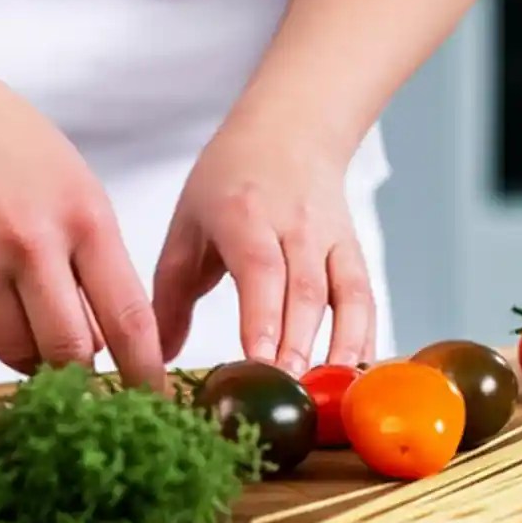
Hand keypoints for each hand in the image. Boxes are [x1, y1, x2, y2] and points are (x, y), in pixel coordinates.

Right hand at [0, 49, 165, 389]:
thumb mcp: (68, 177)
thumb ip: (91, 250)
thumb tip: (106, 327)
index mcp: (83, 216)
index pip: (128, 317)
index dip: (144, 368)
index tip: (153, 396)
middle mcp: (33, 243)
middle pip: (71, 352)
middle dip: (80, 373)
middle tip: (81, 374)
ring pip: (18, 350)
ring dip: (30, 352)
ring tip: (25, 315)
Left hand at [152, 122, 375, 376]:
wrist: (291, 130)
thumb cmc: (229, 181)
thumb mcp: (187, 226)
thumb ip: (170, 295)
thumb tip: (157, 358)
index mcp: (244, 214)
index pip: (259, 269)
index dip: (263, 316)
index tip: (259, 360)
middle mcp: (294, 225)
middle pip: (304, 290)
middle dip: (298, 345)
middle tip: (286, 392)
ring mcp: (330, 238)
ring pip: (343, 295)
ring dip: (338, 347)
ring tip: (326, 392)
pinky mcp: (354, 251)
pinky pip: (364, 298)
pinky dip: (364, 338)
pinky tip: (354, 376)